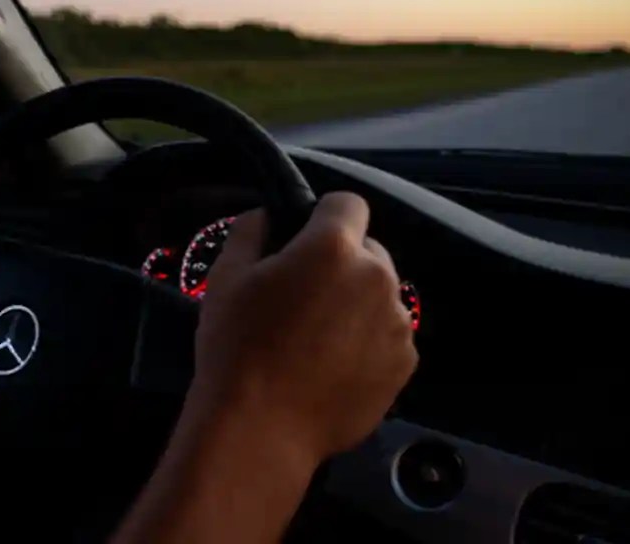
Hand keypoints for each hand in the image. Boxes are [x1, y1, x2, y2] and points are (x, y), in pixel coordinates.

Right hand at [195, 193, 416, 460]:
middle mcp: (377, 277)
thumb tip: (267, 215)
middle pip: (369, 250)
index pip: (347, 203)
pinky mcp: (404, 364)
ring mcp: (397, 324)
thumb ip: (250, 231)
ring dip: (356, 304)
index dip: (322, 216)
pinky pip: (388, 336)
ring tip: (317, 339)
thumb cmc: (236, 347)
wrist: (260, 428)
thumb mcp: (225, 278)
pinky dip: (367, 342)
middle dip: (342, 262)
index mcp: (333, 247)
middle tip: (303, 296)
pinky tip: (333, 366)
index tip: (301, 240)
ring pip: (380, 295)